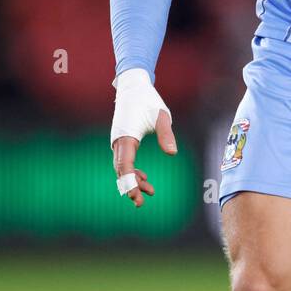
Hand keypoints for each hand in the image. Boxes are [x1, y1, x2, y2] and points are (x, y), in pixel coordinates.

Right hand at [110, 68, 176, 207]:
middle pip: (121, 170)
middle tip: (140, 203)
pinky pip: (124, 161)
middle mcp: (118, 141)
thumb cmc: (149, 100)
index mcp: (126, 137)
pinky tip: (145, 178)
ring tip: (149, 192)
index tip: (135, 196)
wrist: (134, 87)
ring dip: (133, 180)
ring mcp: (118, 141)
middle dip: (130, 187)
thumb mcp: (162, 116)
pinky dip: (133, 171)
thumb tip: (172, 153)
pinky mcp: (122, 140)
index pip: (125, 165)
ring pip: (122, 167)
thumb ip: (166, 134)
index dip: (129, 182)